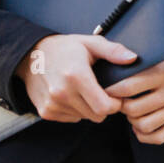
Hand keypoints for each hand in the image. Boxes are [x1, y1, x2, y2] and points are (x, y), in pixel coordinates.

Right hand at [15, 33, 135, 122]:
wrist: (30, 55)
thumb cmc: (64, 48)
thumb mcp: (90, 43)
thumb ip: (113, 51)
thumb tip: (133, 59)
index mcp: (76, 75)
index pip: (105, 107)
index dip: (115, 103)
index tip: (115, 94)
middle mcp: (62, 93)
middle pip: (97, 116)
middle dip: (104, 106)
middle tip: (101, 91)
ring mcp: (52, 104)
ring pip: (84, 118)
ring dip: (88, 108)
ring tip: (83, 90)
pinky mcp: (45, 112)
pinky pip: (71, 119)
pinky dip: (75, 110)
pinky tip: (71, 95)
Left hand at [104, 44, 163, 144]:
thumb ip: (145, 66)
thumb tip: (116, 77)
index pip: (128, 87)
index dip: (112, 90)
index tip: (107, 90)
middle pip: (133, 109)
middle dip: (121, 107)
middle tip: (120, 101)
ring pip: (143, 125)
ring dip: (132, 121)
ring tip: (132, 112)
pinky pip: (158, 136)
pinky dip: (144, 135)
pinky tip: (141, 125)